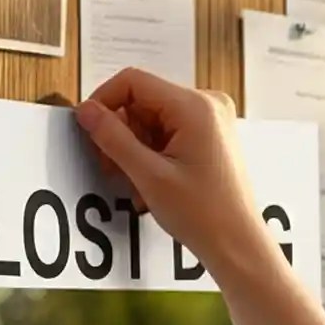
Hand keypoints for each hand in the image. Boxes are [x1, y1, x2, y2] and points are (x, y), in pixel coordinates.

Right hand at [74, 67, 267, 272]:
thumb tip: (87, 112)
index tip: (89, 126)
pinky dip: (151, 152)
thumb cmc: (206, 216)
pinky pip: (167, 130)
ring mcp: (210, 119)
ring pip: (151, 118)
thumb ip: (113, 139)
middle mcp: (207, 104)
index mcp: (196, 107)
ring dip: (135, 147)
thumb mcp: (149, 176)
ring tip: (135, 181)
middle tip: (112, 166)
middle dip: (120, 133)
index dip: (103, 101)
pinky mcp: (209, 135)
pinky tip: (150, 179)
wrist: (237, 244)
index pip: (133, 81)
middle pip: (141, 100)